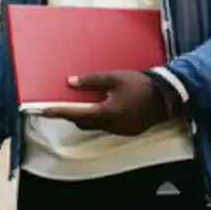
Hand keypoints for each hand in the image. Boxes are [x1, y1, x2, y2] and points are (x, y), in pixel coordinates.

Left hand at [39, 70, 173, 135]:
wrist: (167, 97)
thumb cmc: (140, 85)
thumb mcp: (115, 78)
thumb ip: (91, 81)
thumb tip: (70, 82)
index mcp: (106, 113)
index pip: (75, 114)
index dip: (58, 112)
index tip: (43, 110)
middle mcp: (111, 126)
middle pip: (84, 123)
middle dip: (71, 115)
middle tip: (59, 105)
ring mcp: (120, 131)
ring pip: (95, 126)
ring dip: (86, 117)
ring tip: (78, 105)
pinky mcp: (128, 131)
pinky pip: (107, 126)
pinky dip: (99, 119)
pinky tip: (100, 108)